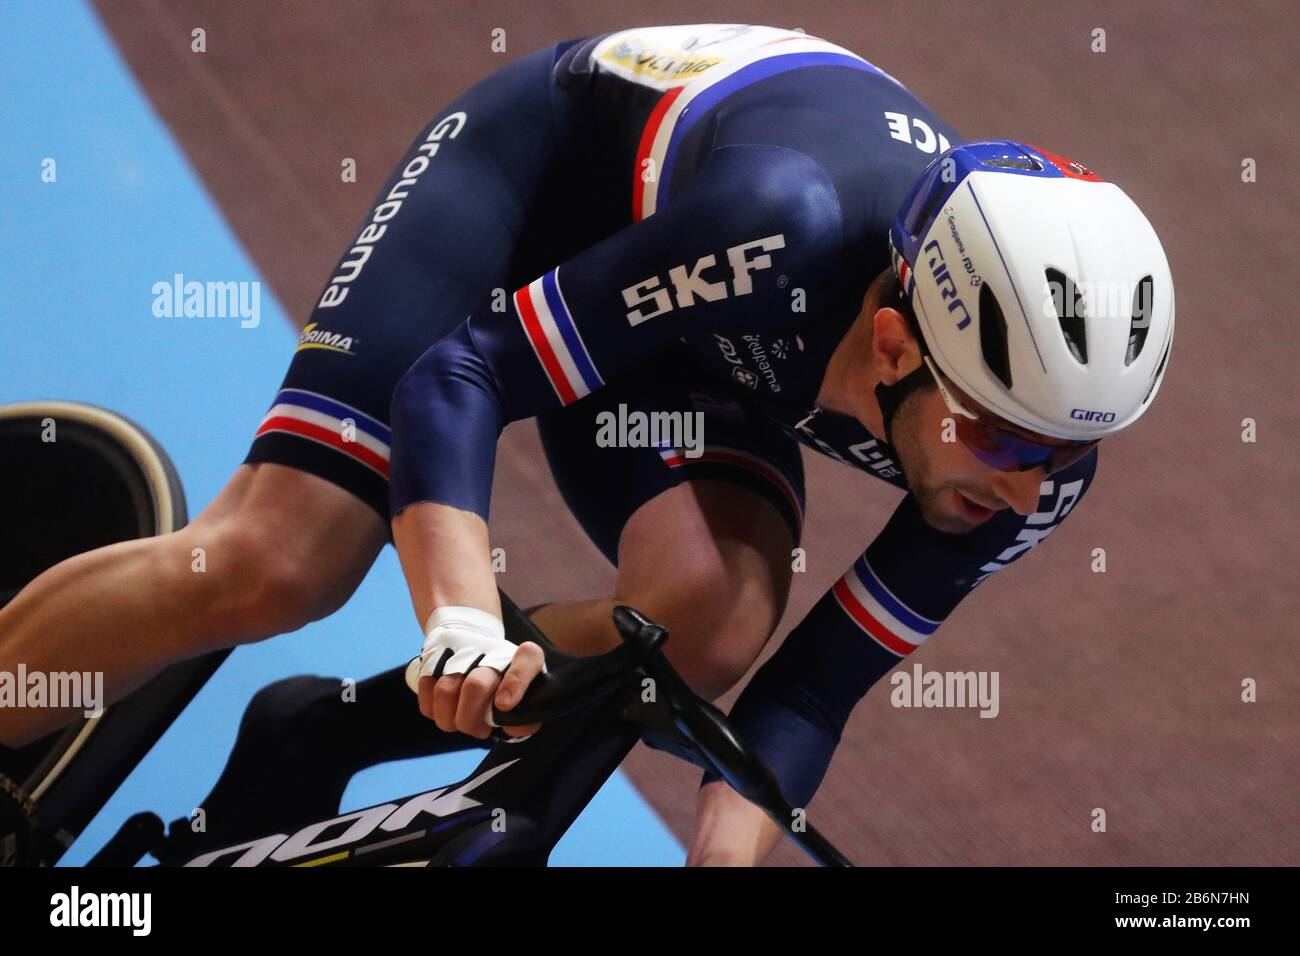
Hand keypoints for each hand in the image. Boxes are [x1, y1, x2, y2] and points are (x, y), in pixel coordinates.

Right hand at [416, 640, 544, 739]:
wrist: (472, 634)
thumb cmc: (503, 678)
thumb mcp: (525, 692)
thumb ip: (526, 715)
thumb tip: (513, 730)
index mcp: (524, 657)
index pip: (528, 659)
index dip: (515, 683)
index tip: (504, 706)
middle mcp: (493, 650)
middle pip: (476, 685)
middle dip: (472, 718)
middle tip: (480, 731)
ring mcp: (461, 652)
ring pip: (445, 691)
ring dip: (452, 719)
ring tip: (462, 724)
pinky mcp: (434, 656)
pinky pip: (427, 692)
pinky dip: (435, 710)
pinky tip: (448, 712)